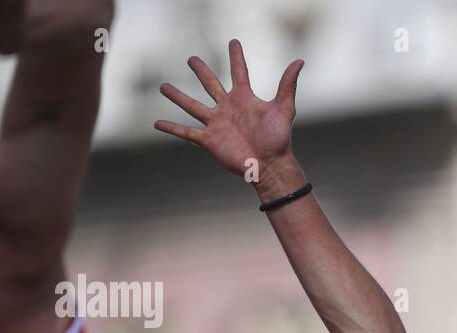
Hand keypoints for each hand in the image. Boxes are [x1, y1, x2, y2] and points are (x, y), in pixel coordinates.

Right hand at [155, 39, 303, 180]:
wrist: (270, 165)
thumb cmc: (278, 139)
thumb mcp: (284, 108)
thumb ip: (287, 85)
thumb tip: (299, 61)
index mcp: (244, 99)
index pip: (238, 72)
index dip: (237, 57)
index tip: (233, 42)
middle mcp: (228, 109)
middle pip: (211, 85)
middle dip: (201, 71)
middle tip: (191, 59)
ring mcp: (217, 124)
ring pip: (192, 106)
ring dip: (178, 96)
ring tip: (163, 86)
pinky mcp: (209, 140)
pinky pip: (187, 132)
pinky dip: (172, 128)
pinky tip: (157, 123)